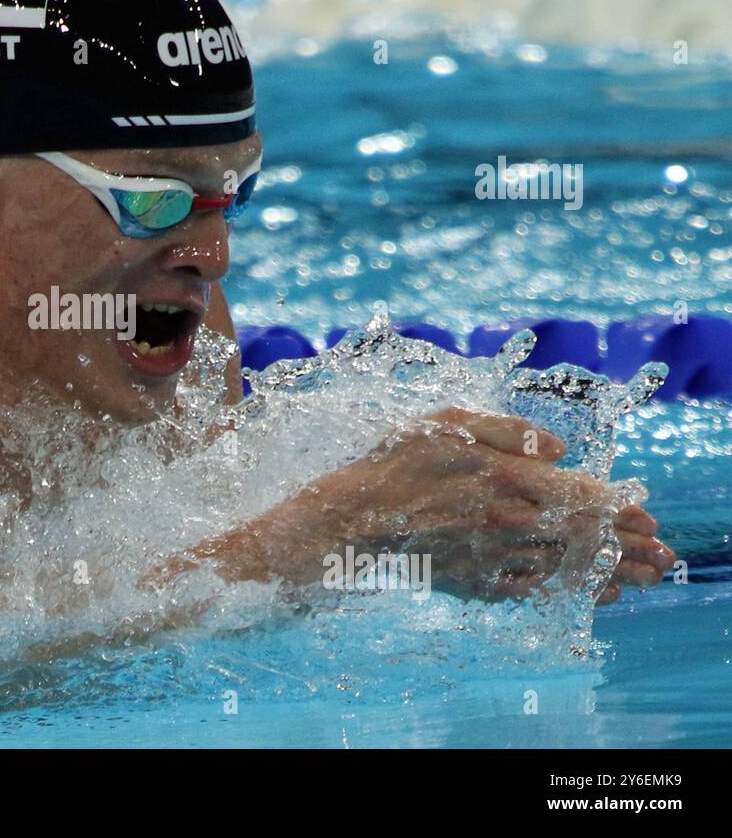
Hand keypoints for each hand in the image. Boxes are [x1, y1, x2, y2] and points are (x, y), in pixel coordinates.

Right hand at [338, 406, 673, 601]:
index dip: (621, 509)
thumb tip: (558, 450)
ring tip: (639, 580)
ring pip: (565, 568)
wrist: (351, 521)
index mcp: (508, 478)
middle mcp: (509, 523)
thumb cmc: (395, 463)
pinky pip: (533, 589)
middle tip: (663, 558)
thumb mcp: (447, 422)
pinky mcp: (476, 583)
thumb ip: (507, 430)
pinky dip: (566, 591)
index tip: (648, 517)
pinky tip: (584, 592)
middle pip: (585, 539)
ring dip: (608, 574)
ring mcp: (494, 557)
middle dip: (630, 549)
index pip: (583, 496)